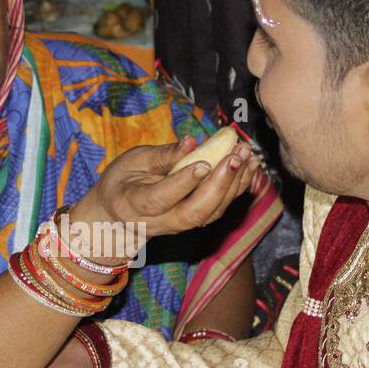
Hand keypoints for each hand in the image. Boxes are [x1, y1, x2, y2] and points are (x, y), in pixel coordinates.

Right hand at [70, 136, 258, 260]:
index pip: (162, 197)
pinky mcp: (196, 221)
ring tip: (245, 153)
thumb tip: (191, 142)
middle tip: (235, 155)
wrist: (118, 219)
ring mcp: (181, 225)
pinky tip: (250, 163)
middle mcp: (162, 221)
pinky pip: (220, 208)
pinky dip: (238, 186)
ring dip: (234, 183)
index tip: (205, 162)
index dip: (184, 182)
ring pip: (211, 213)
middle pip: (194, 212)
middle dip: (219, 184)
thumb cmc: (123, 183)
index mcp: (136, 204)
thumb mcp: (133, 162)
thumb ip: (162, 156)